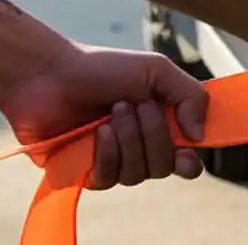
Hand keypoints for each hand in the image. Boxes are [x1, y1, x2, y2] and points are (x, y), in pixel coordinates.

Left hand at [0, 44, 208, 189]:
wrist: (48, 76)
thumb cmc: (101, 68)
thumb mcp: (156, 70)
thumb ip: (190, 95)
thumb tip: (199, 136)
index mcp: (160, 124)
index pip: (186, 157)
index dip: (190, 161)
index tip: (187, 152)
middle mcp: (139, 147)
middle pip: (166, 166)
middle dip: (153, 135)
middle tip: (133, 106)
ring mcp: (113, 161)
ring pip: (138, 174)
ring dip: (129, 141)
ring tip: (110, 114)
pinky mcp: (85, 172)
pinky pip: (109, 180)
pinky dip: (107, 155)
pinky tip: (96, 134)